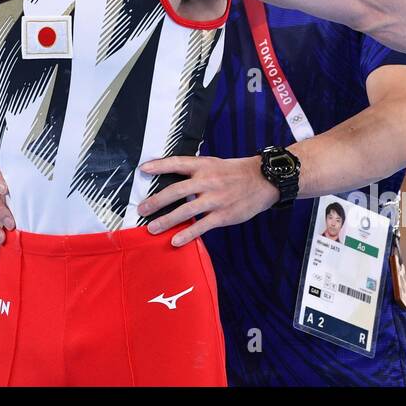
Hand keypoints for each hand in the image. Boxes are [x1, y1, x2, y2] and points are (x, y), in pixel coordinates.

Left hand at [136, 155, 278, 246]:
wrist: (263, 181)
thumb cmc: (235, 173)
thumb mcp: (214, 164)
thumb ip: (195, 171)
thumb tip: (172, 179)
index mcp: (204, 165)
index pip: (177, 163)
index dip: (159, 165)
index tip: (143, 169)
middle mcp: (208, 181)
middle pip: (176, 190)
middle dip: (157, 200)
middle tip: (141, 209)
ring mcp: (215, 199)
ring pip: (186, 211)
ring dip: (166, 220)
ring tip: (152, 228)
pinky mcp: (223, 215)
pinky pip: (202, 226)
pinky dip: (187, 235)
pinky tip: (175, 241)